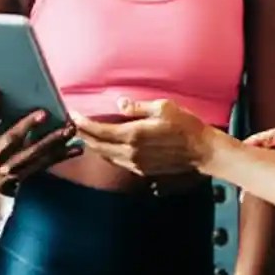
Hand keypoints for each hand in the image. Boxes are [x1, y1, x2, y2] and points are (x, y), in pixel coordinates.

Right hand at [0, 87, 81, 197]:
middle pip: (12, 139)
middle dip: (28, 126)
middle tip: (44, 113)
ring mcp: (11, 168)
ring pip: (33, 153)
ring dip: (53, 141)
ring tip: (69, 129)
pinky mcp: (24, 175)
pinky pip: (44, 164)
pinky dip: (61, 156)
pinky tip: (77, 148)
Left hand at [72, 98, 214, 176]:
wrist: (202, 151)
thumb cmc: (185, 125)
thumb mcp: (163, 107)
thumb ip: (137, 107)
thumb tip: (118, 103)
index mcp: (134, 135)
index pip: (99, 131)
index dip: (83, 123)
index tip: (72, 115)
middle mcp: (131, 152)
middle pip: (97, 145)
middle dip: (83, 134)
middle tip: (74, 123)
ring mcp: (135, 164)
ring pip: (105, 155)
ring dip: (93, 145)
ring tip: (85, 133)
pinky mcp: (142, 170)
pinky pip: (116, 161)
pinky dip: (106, 152)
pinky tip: (105, 145)